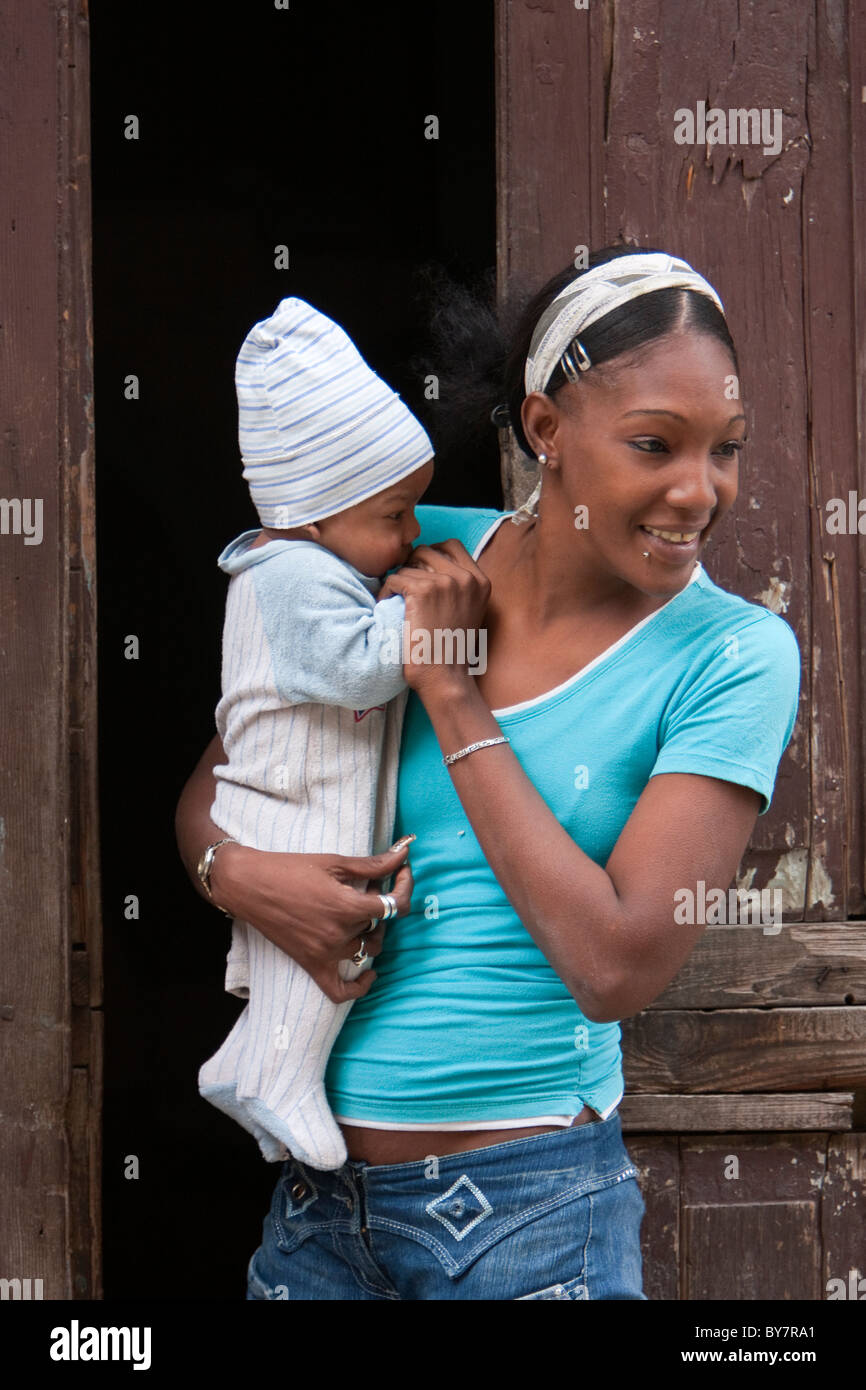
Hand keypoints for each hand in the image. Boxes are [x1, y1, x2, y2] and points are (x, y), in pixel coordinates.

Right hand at [210, 840, 414, 1002]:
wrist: (249, 885)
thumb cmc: (289, 868)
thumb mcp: (334, 862)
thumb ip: (373, 864)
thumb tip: (405, 853)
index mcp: (346, 907)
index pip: (394, 905)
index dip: (405, 886)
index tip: (402, 872)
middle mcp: (338, 934)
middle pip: (380, 925)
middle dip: (382, 902)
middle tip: (370, 883)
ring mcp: (325, 953)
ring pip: (367, 949)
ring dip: (371, 930)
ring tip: (360, 910)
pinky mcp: (311, 965)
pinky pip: (340, 991)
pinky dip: (359, 988)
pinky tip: (369, 974)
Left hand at [377, 540, 490, 693]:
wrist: (444, 677)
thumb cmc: (450, 649)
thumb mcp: (468, 610)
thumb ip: (459, 585)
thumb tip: (430, 561)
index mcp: (480, 581)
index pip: (451, 545)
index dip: (431, 556)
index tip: (421, 574)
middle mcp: (466, 578)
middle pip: (426, 552)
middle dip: (411, 568)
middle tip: (404, 590)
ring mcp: (445, 582)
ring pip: (407, 566)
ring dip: (397, 583)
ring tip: (395, 603)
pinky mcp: (423, 591)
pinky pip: (394, 579)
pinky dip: (385, 593)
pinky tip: (387, 607)